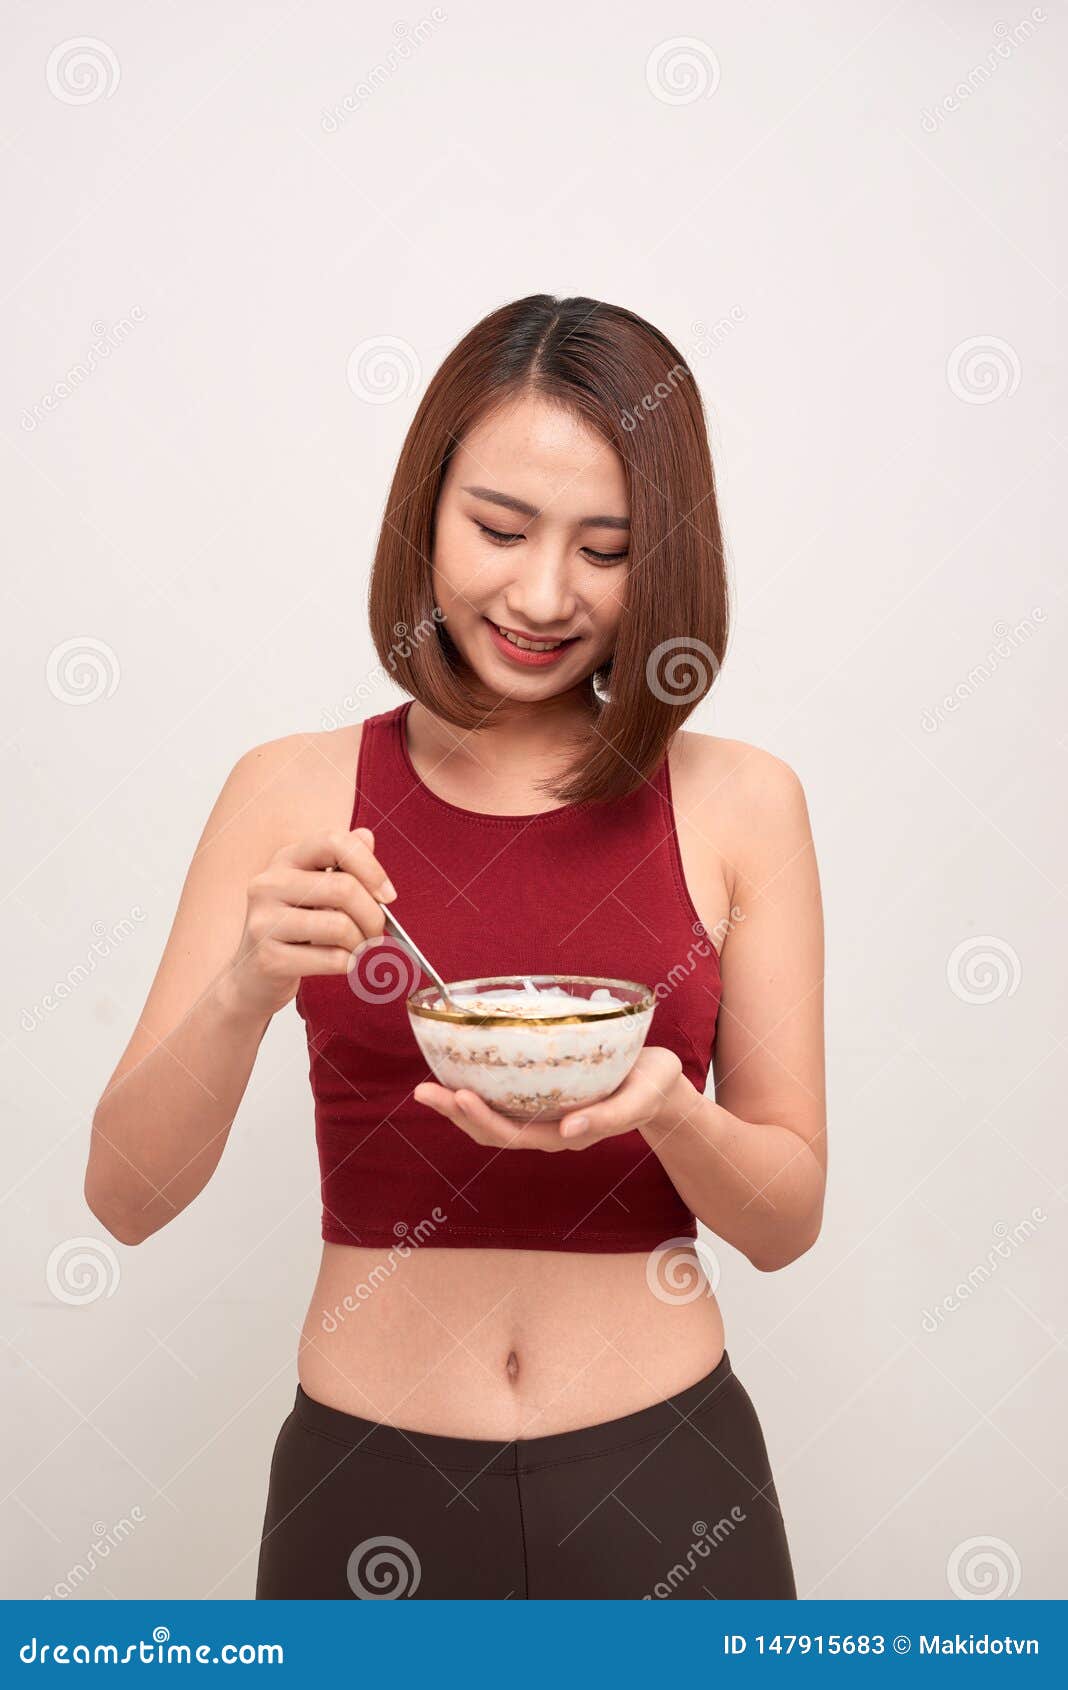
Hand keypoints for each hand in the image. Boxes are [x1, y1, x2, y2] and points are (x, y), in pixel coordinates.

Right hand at [222, 826, 397, 1019]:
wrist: (252, 975)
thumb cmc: (294, 929)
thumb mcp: (315, 889)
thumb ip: (342, 863)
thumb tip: (367, 836)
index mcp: (286, 859)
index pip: (335, 841)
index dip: (371, 867)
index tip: (388, 895)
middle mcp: (269, 884)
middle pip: (344, 888)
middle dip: (373, 916)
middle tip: (376, 933)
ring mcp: (264, 921)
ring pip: (340, 926)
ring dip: (361, 943)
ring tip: (356, 948)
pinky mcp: (268, 958)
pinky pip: (331, 959)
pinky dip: (347, 964)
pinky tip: (340, 963)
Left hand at [412, 1045, 685, 1152]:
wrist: (660, 1082)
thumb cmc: (651, 1088)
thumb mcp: (637, 1101)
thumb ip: (606, 1119)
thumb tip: (567, 1133)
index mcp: (567, 1135)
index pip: (515, 1135)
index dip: (483, 1119)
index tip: (460, 1094)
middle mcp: (548, 1128)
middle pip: (493, 1130)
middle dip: (456, 1113)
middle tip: (423, 1091)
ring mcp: (543, 1113)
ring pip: (492, 1117)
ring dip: (458, 1105)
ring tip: (427, 1087)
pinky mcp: (542, 1094)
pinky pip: (503, 1098)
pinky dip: (478, 1087)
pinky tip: (457, 1070)